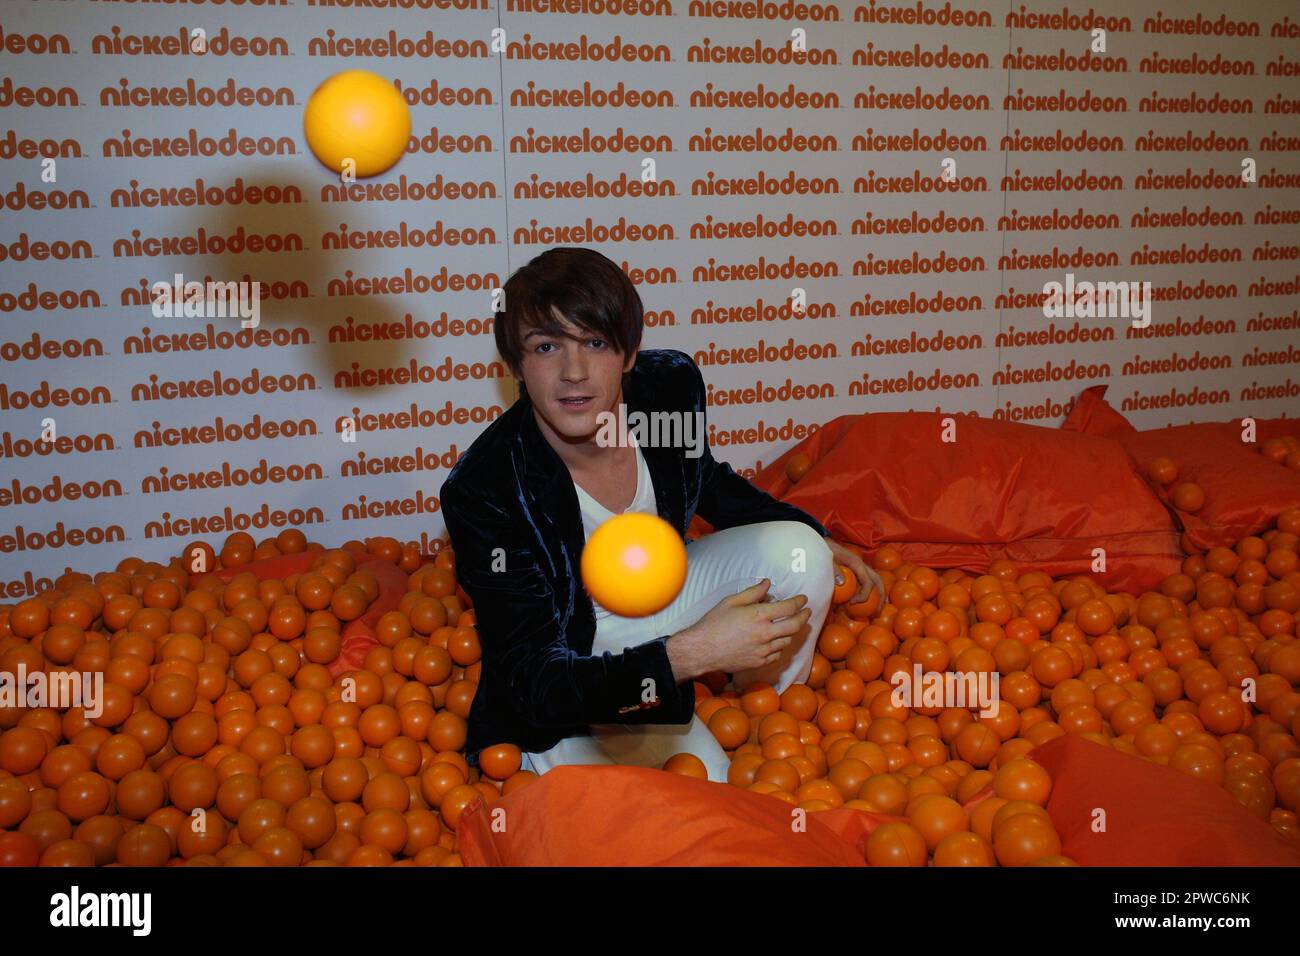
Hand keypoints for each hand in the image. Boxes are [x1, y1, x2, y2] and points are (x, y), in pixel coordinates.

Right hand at [667, 579, 810, 680]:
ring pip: (788, 641)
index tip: (803, 599)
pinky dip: (780, 646)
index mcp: (759, 616)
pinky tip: (776, 641)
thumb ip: (753, 592)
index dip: (799, 602)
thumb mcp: (731, 602)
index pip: (788, 607)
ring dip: (792, 632)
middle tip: (807, 612)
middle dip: (804, 617)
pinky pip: (777, 654)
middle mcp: (765, 633)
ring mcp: (764, 650)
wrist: (702, 650)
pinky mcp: (759, 662)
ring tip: (790, 625)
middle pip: (795, 626)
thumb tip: (768, 583)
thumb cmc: (714, 623)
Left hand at [825, 536, 883, 604]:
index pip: (867, 582)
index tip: (853, 603)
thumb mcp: (829, 559)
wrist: (824, 542)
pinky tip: (867, 600)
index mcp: (857, 564)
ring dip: (879, 593)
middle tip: (878, 609)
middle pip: (878, 580)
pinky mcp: (856, 570)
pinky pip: (866, 581)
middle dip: (881, 595)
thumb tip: (841, 583)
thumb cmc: (826, 551)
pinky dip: (870, 590)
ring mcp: (860, 567)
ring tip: (879, 607)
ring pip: (875, 580)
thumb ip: (834, 570)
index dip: (864, 595)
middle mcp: (862, 565)